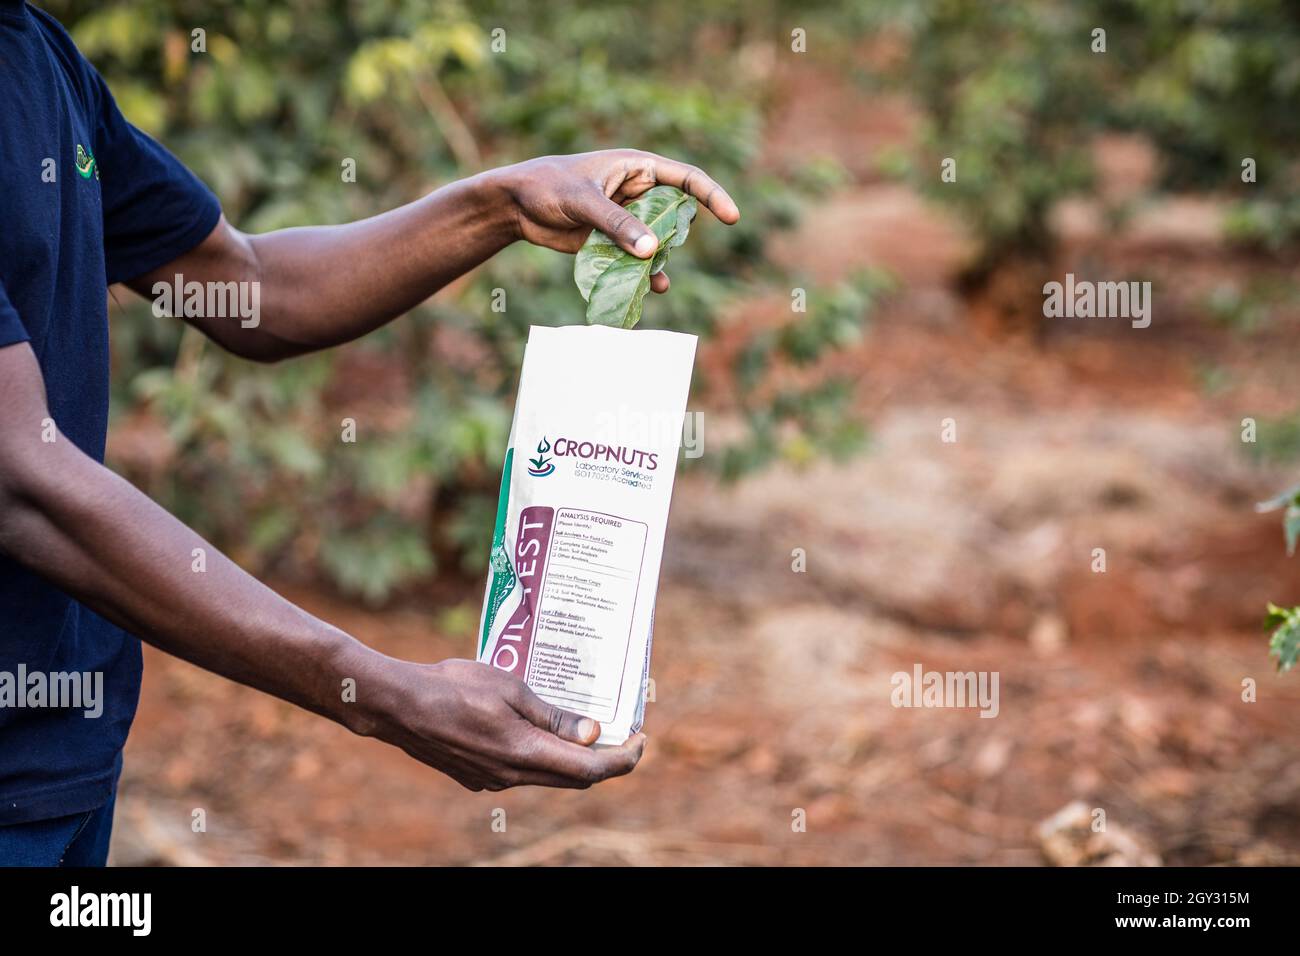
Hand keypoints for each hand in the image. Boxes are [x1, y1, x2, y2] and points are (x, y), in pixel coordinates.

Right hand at [360, 657, 645, 790]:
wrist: (397, 705)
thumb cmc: (454, 686)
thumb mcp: (512, 688)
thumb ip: (553, 716)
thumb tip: (592, 732)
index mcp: (525, 753)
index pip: (591, 770)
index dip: (623, 759)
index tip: (640, 739)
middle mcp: (512, 775)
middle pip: (574, 778)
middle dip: (603, 759)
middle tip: (620, 729)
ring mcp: (493, 779)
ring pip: (548, 776)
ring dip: (571, 757)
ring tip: (583, 722)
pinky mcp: (477, 775)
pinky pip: (522, 771)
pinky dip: (542, 754)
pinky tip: (538, 726)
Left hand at [492, 149, 740, 293]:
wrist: (514, 205)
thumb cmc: (547, 187)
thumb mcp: (583, 202)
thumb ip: (617, 224)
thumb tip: (653, 251)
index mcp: (638, 168)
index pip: (687, 179)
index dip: (712, 196)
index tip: (732, 218)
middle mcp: (638, 192)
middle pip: (675, 216)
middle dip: (676, 236)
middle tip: (658, 250)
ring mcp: (627, 218)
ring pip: (658, 242)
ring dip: (659, 259)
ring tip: (651, 278)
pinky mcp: (613, 241)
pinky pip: (638, 259)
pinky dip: (645, 273)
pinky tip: (649, 290)